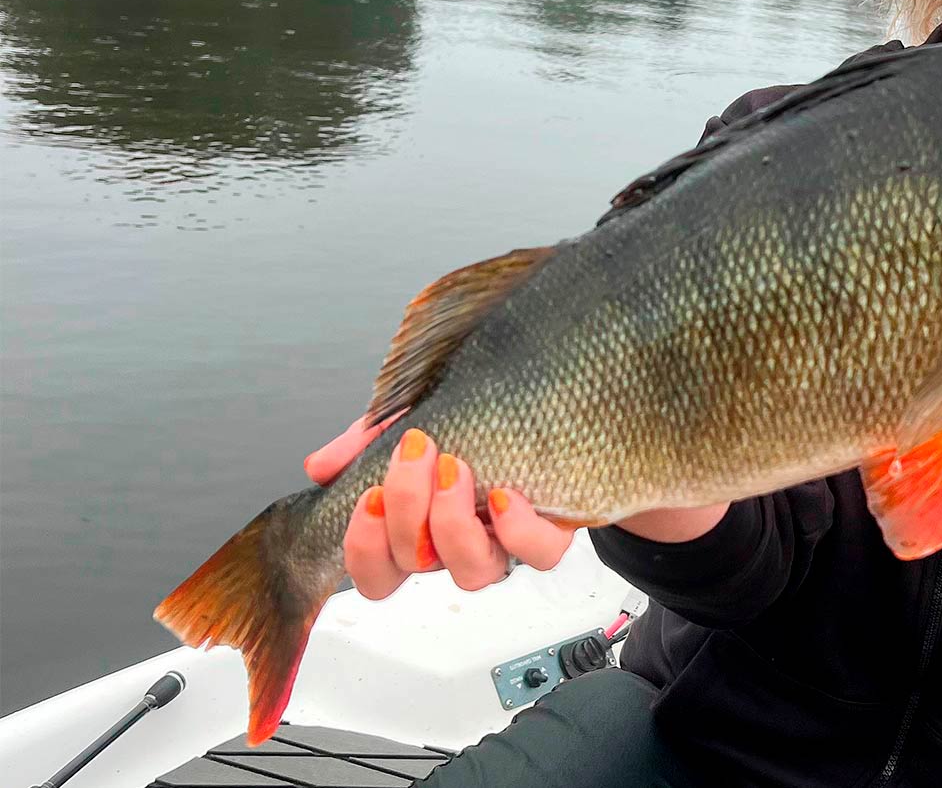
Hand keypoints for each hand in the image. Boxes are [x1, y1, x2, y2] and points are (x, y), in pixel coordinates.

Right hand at [305, 415, 730, 599]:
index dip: (360, 546)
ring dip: (452, 525)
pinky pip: (535, 552)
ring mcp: (510, 533)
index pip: (374, 567)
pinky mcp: (559, 524)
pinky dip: (516, 526)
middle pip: (414, 569)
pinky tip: (507, 493)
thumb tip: (322, 467)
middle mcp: (464, 533)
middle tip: (417, 454)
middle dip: (405, 516)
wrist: (600, 388)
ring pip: (471, 571)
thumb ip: (374, 435)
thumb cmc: (511, 397)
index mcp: (423, 514)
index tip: (367, 496)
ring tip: (458, 468)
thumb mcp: (432, 400)